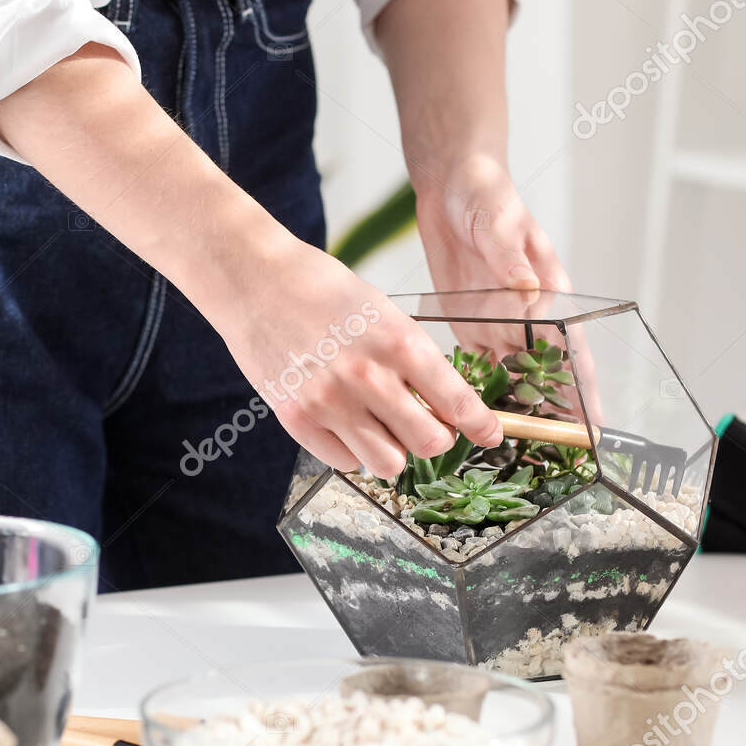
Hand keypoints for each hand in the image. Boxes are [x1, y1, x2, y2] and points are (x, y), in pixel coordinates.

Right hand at [210, 241, 503, 479]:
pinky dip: (353, 451)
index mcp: (398, 342)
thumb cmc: (320, 288)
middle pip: (429, 442)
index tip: (491, 436)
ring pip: (389, 464)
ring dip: (394, 451)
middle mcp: (368, 378)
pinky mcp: (298, 419)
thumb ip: (411, 358)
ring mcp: (330, 403)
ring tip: (381, 426)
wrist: (254, 281)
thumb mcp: (381, 312)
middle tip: (426, 425)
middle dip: (436, 438)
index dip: (481, 425)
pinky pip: (345, 462)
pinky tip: (345, 424)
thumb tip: (441, 405)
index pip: (457, 401)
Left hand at [413, 159, 602, 424]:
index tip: (591, 422)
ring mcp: (499, 321)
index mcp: (548, 291)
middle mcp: (528, 314)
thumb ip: (511, 257)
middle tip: (555, 452)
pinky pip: (478, 364)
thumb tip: (527, 291)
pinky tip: (476, 418)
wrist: (453, 184)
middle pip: (546, 373)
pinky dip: (479, 391)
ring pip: (514, 376)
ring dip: (517, 408)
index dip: (582, 387)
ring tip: (519, 447)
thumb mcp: (499, 220)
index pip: (571, 347)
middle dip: (553, 412)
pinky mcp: (471, 322)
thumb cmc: (486, 193)